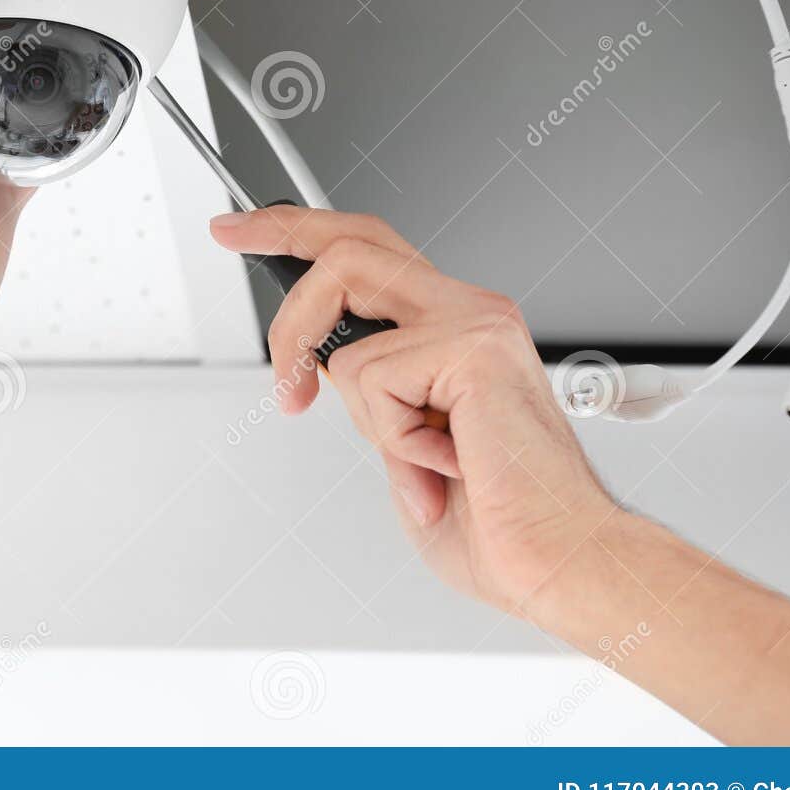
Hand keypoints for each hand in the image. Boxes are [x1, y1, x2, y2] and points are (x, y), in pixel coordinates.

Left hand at [210, 206, 615, 614]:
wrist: (558, 561)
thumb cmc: (496, 523)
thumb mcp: (403, 444)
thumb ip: (374, 393)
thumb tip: (321, 365)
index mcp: (457, 330)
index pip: (370, 252)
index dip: (299, 232)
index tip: (241, 228)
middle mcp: (470, 312)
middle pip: (351, 242)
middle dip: (280, 238)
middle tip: (231, 239)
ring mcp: (476, 322)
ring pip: (344, 301)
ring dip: (352, 397)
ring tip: (412, 455)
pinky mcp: (474, 349)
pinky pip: (372, 376)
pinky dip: (392, 439)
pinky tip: (444, 463)